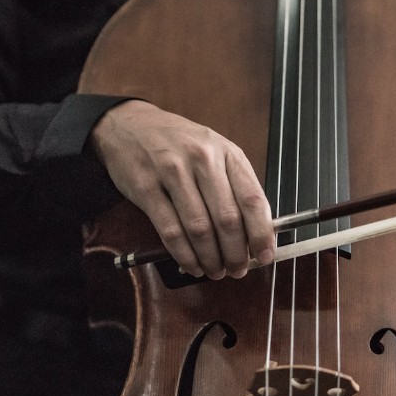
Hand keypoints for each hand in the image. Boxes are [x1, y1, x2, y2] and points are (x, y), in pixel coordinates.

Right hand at [90, 100, 275, 278]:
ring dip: (210, 258)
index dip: (261, 233)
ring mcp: (172, 172)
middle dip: (236, 253)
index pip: (252, 199)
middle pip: (227, 219)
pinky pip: (170, 231)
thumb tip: (257, 231)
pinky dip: (185, 255)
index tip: (265, 255)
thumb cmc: (180, 144)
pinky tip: (192, 265)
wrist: (130, 125)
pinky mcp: (146, 188)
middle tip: (238, 270)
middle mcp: (202, 159)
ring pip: (199, 229)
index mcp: (227, 152)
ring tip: (215, 270)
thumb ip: (236, 186)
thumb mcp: (216, 152)